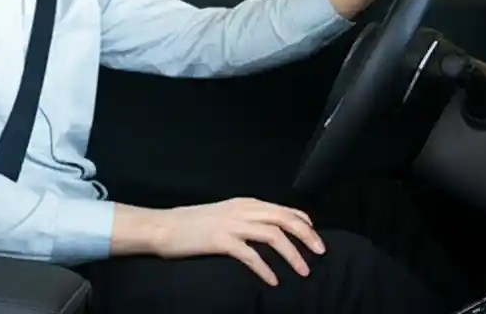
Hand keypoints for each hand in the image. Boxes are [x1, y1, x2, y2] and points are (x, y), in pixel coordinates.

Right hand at [152, 198, 325, 285]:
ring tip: (304, 271)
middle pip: (284, 219)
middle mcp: (242, 210)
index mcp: (245, 203)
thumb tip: (268, 229)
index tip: (315, 236)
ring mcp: (232, 224)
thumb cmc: (193, 223)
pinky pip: (250, 255)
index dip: (303, 221)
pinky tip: (273, 281)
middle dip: (307, 236)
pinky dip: (265, 269)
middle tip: (321, 253)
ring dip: (292, 254)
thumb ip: (246, 218)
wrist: (164, 227)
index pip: (282, 209)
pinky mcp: (220, 241)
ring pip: (273, 235)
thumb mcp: (224, 214)